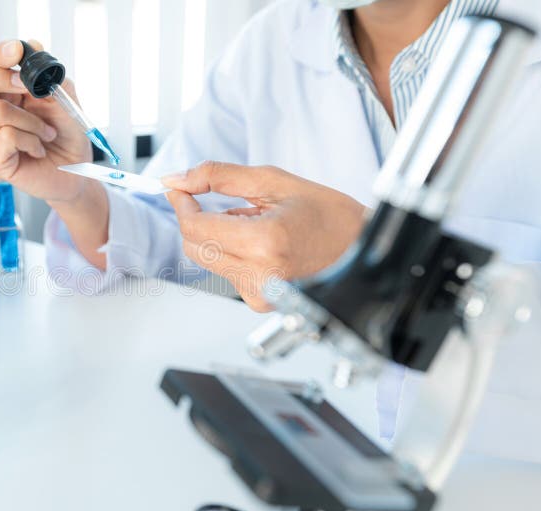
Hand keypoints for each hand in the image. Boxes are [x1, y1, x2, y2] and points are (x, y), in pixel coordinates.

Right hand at [0, 39, 92, 202]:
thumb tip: (33, 45)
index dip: (0, 54)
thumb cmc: (67, 136)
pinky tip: (38, 151)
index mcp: (3, 92)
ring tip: (47, 135)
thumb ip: (50, 75)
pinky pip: (8, 137)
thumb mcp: (65, 99)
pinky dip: (32, 141)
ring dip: (34, 122)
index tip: (19, 51)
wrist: (76, 172)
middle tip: (24, 87)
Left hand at [163, 162, 365, 311]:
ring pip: (208, 260)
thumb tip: (177, 179)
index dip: (181, 204)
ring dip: (215, 235)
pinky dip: (230, 251)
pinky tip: (258, 240)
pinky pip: (226, 271)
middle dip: (193, 219)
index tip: (179, 188)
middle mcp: (259, 276)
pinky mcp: (260, 303)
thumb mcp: (274, 182)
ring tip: (251, 220)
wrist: (363, 250)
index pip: (195, 228)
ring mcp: (259, 295)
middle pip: (194, 247)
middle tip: (205, 196)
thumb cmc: (331, 217)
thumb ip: (218, 177)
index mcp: (264, 243)